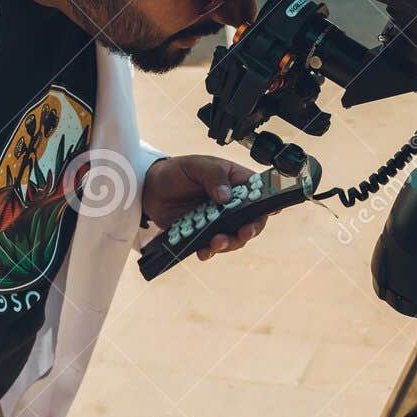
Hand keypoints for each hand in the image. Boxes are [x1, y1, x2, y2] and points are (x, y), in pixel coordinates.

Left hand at [141, 154, 268, 260]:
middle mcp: (232, 203)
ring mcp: (219, 220)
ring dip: (229, 243)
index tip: (262, 215)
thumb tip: (227, 196)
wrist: (150, 189)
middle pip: (251, 220)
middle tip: (241, 234)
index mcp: (236, 182)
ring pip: (235, 237)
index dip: (267, 205)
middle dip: (248, 230)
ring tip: (215, 243)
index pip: (260, 193)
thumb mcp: (195, 165)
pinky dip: (210, 251)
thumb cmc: (176, 171)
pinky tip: (203, 252)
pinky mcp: (205, 233)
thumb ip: (212, 176)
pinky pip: (213, 246)